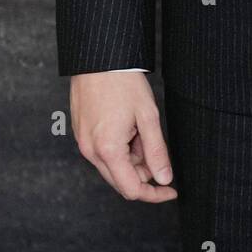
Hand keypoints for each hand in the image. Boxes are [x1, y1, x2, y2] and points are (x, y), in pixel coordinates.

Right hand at [70, 71, 177, 201]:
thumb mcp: (148, 116)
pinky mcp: (80, 133)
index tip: (171, 190)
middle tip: (156, 147)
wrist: (99, 57)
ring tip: (140, 127)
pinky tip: (128, 124)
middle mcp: (90, 151)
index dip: (154, 194)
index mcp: (107, 150)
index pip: (131, 189)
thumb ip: (156, 151)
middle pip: (121, 180)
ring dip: (131, 157)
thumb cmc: (123, 82)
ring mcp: (82, 142)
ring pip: (112, 166)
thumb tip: (164, 179)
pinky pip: (102, 152)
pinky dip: (119, 147)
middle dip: (143, 171)